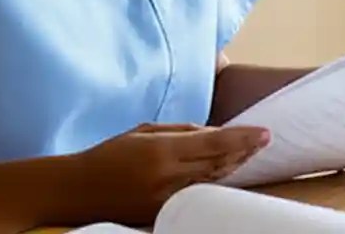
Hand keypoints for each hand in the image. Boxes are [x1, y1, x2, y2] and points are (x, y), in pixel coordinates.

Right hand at [71, 122, 269, 224]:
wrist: (78, 191)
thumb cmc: (108, 155)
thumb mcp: (142, 132)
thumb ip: (179, 131)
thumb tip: (211, 133)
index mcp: (162, 152)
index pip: (214, 144)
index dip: (243, 138)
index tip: (265, 132)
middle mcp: (169, 177)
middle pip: (219, 164)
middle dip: (246, 151)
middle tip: (265, 139)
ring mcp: (168, 199)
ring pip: (213, 181)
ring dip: (236, 166)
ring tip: (253, 152)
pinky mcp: (164, 214)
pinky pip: (199, 194)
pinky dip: (216, 181)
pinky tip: (229, 172)